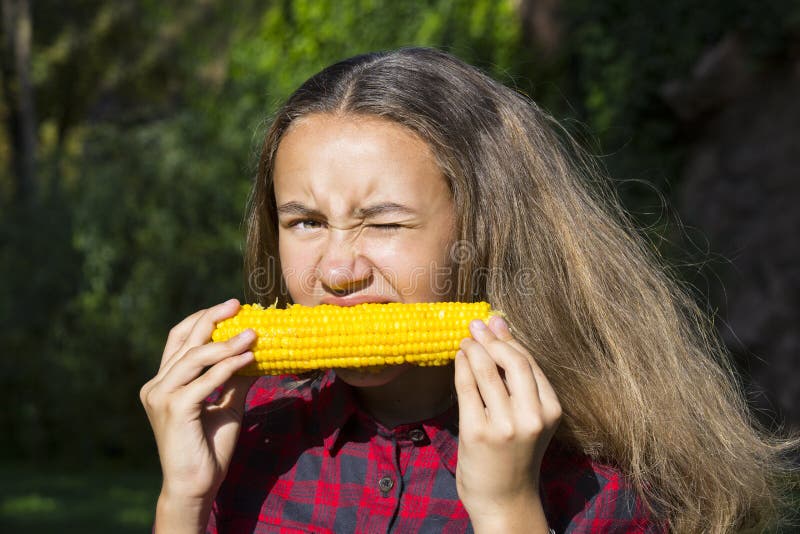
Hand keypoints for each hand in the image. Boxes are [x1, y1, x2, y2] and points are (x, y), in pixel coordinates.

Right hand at [140, 298, 256, 529]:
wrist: (196, 485)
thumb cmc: (209, 448)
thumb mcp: (228, 405)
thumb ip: (235, 379)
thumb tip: (256, 352)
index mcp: (164, 382)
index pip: (179, 339)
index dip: (202, 319)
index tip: (230, 306)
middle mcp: (157, 385)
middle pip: (185, 340)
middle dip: (212, 318)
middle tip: (237, 304)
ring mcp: (161, 396)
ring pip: (195, 357)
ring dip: (226, 343)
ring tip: (253, 334)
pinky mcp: (174, 409)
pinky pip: (205, 380)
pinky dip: (227, 366)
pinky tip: (247, 358)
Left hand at [454, 315, 560, 532]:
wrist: (503, 499)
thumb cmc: (514, 453)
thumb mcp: (528, 417)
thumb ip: (518, 378)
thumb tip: (499, 324)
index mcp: (551, 410)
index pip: (528, 362)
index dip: (508, 338)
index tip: (493, 322)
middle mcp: (531, 417)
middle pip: (512, 361)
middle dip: (491, 338)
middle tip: (476, 326)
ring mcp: (505, 426)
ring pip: (486, 371)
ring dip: (472, 349)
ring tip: (465, 341)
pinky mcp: (478, 432)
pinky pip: (467, 388)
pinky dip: (461, 367)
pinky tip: (459, 358)